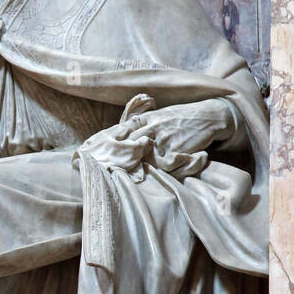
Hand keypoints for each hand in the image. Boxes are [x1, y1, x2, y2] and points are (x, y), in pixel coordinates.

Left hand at [78, 95, 233, 181]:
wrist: (208, 116)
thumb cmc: (179, 119)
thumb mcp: (156, 116)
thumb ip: (138, 125)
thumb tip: (117, 136)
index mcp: (143, 120)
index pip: (116, 132)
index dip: (101, 143)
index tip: (86, 152)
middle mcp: (149, 128)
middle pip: (123, 146)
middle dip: (111, 159)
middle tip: (96, 169)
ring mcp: (161, 139)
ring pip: (140, 158)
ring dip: (131, 168)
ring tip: (121, 177)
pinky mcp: (174, 150)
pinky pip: (160, 165)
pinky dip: (157, 172)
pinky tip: (151, 176)